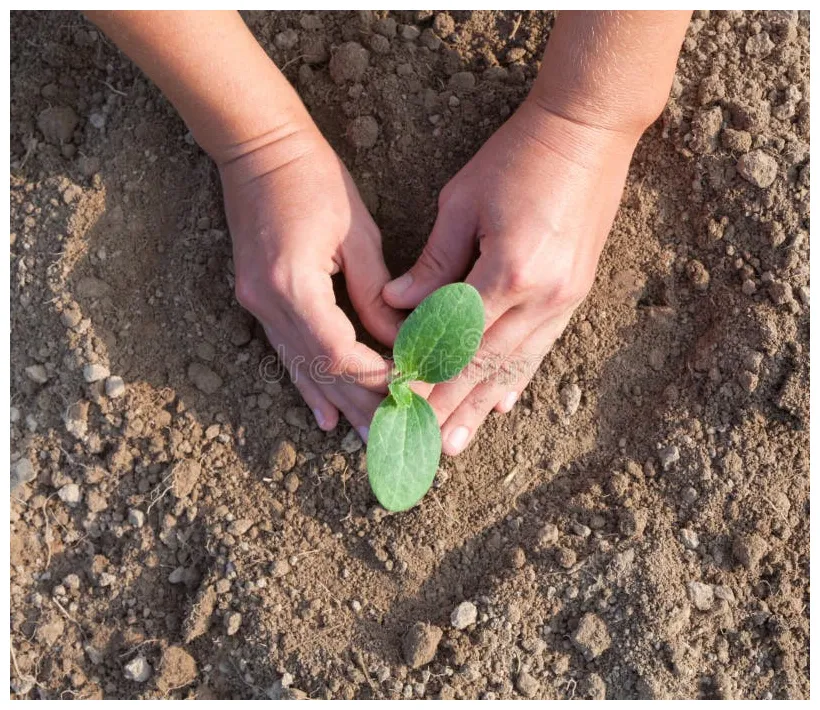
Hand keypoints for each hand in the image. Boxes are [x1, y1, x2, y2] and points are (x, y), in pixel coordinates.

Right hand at [220, 122, 402, 437]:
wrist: (258, 147)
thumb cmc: (315, 179)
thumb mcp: (358, 234)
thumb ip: (376, 293)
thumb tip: (400, 340)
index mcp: (293, 284)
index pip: (339, 351)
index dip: (376, 376)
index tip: (409, 389)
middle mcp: (268, 303)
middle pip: (320, 370)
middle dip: (361, 404)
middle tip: (394, 437)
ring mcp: (257, 304)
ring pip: (302, 368)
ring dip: (337, 403)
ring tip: (366, 438)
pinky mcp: (258, 300)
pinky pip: (286, 352)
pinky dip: (308, 384)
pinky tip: (323, 415)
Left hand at [383, 100, 641, 454]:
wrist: (589, 129)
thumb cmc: (517, 156)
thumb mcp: (462, 201)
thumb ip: (433, 261)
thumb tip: (397, 305)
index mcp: (508, 270)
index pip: (455, 340)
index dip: (426, 377)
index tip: (399, 408)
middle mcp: (541, 295)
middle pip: (484, 365)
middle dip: (449, 408)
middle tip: (421, 447)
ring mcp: (564, 297)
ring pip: (514, 364)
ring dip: (481, 405)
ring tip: (456, 442)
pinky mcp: (575, 292)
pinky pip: (541, 346)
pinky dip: (517, 377)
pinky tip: (503, 403)